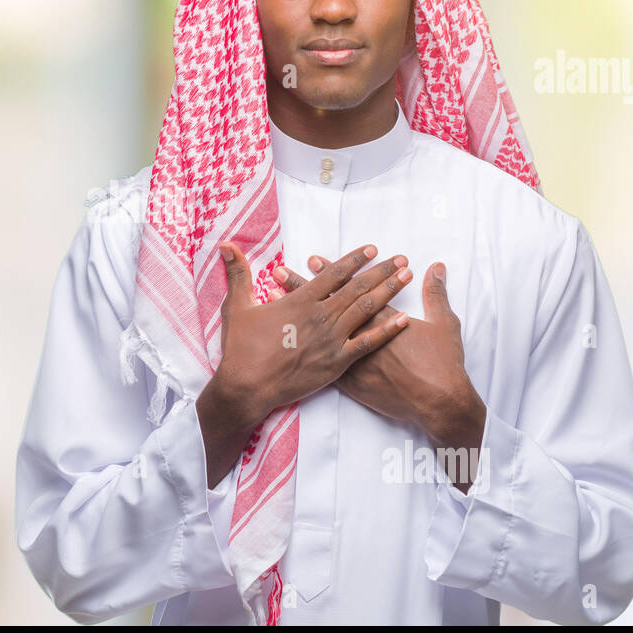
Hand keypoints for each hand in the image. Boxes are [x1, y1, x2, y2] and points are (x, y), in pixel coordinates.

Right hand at [206, 241, 412, 434]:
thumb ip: (238, 274)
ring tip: (406, 277)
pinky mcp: (336, 363)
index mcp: (300, 300)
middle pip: (357, 288)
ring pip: (366, 310)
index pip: (334, 274)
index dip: (355, 260)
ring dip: (388, 291)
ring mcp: (331, 339)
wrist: (246, 386)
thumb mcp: (237, 306)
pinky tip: (403, 320)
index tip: (373, 249)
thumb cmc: (240, 348)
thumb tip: (226, 246)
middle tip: (401, 259)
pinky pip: (367, 344)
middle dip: (381, 271)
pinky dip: (386, 331)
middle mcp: (320, 316)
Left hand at [275, 257, 484, 454]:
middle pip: (327, 307)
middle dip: (304, 288)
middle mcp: (363, 334)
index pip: (351, 290)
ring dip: (296, 315)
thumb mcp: (444, 324)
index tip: (313, 260)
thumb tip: (436, 268)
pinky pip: (321, 363)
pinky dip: (302, 349)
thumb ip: (436, 293)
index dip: (331, 274)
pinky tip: (286, 341)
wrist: (438, 402)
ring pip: (318, 332)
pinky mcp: (352, 382)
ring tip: (276, 302)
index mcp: (383, 317)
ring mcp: (354, 359)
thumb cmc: (443, 363)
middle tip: (283, 271)